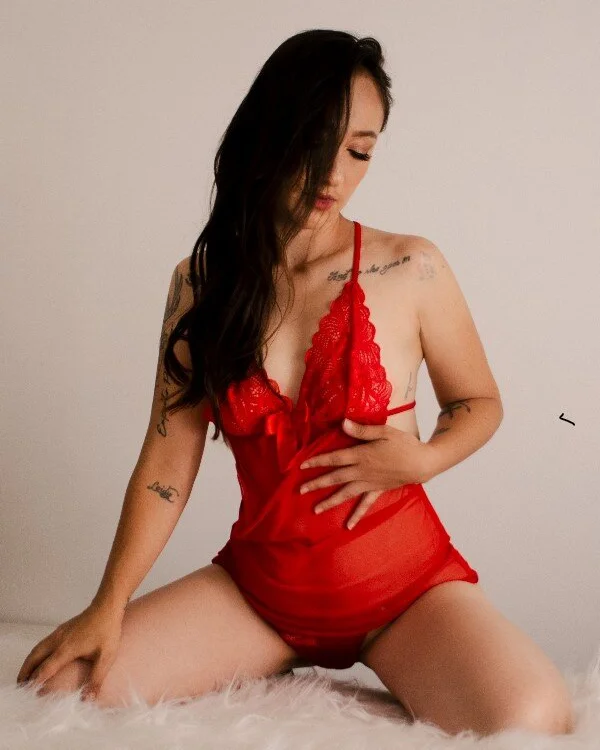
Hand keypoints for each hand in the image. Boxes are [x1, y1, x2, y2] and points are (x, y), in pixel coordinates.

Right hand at [16, 600, 124, 701]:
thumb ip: (96, 679)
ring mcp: (58, 633)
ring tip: (25, 675)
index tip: (30, 695)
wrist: (107, 607)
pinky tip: (40, 658)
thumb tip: (88, 700)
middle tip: (20, 687)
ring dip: (28, 663)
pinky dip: (35, 654)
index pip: (45, 670)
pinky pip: (42, 643)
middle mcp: (58, 641)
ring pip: (36, 649)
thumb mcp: (106, 657)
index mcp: (66, 650)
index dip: (36, 683)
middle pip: (34, 658)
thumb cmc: (107, 631)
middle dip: (25, 673)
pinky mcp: (62, 629)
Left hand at [298, 418, 432, 528]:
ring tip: (315, 510)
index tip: (302, 466)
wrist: (422, 463)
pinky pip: (365, 505)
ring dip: (330, 501)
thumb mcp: (383, 432)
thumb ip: (362, 430)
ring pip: (345, 493)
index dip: (317, 461)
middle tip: (300, 490)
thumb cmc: (404, 444)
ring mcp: (369, 483)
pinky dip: (356, 515)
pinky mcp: (378, 490)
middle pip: (335, 478)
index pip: (334, 458)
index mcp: (361, 455)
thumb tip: (343, 423)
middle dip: (317, 484)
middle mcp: (361, 471)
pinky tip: (348, 526)